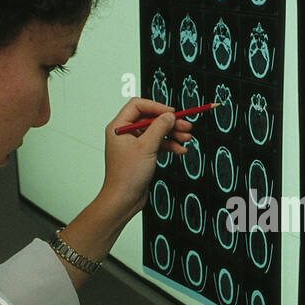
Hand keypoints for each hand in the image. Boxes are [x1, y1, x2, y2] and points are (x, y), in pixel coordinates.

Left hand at [98, 98, 193, 221]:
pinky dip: (169, 145)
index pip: (138, 105)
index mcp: (119, 127)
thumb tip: (169, 115)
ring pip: (156, 132)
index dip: (156, 107)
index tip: (171, 113)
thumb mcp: (146, 147)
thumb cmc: (126, 176)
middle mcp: (125, 133)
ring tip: (186, 138)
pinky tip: (179, 149)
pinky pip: (157, 144)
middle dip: (169, 122)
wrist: (124, 199)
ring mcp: (133, 144)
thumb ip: (159, 128)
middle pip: (150, 119)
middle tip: (185, 125)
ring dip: (172, 134)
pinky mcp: (141, 155)